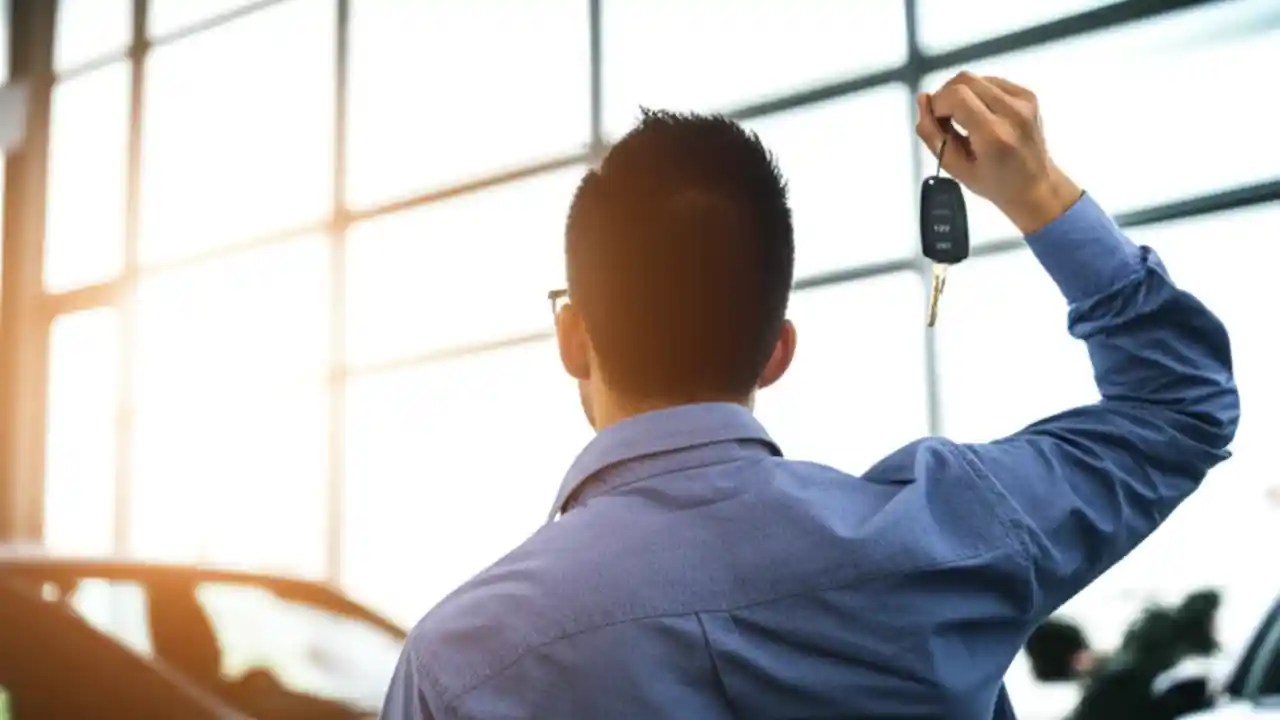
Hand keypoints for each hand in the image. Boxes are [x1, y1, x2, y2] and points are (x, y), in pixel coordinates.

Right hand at [916, 72, 1081, 234]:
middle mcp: (1012, 111)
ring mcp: (1023, 100)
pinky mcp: (1028, 95)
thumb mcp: (955, 168)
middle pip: (965, 80)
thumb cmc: (993, 183)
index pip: (957, 96)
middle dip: (946, 96)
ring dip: (960, 94)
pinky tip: (979, 114)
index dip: (938, 103)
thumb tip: (923, 99)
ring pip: (976, 78)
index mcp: (994, 134)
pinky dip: (977, 93)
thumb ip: (933, 134)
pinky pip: (991, 81)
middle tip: (945, 119)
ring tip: (962, 119)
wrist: (1036, 186)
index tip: (935, 121)